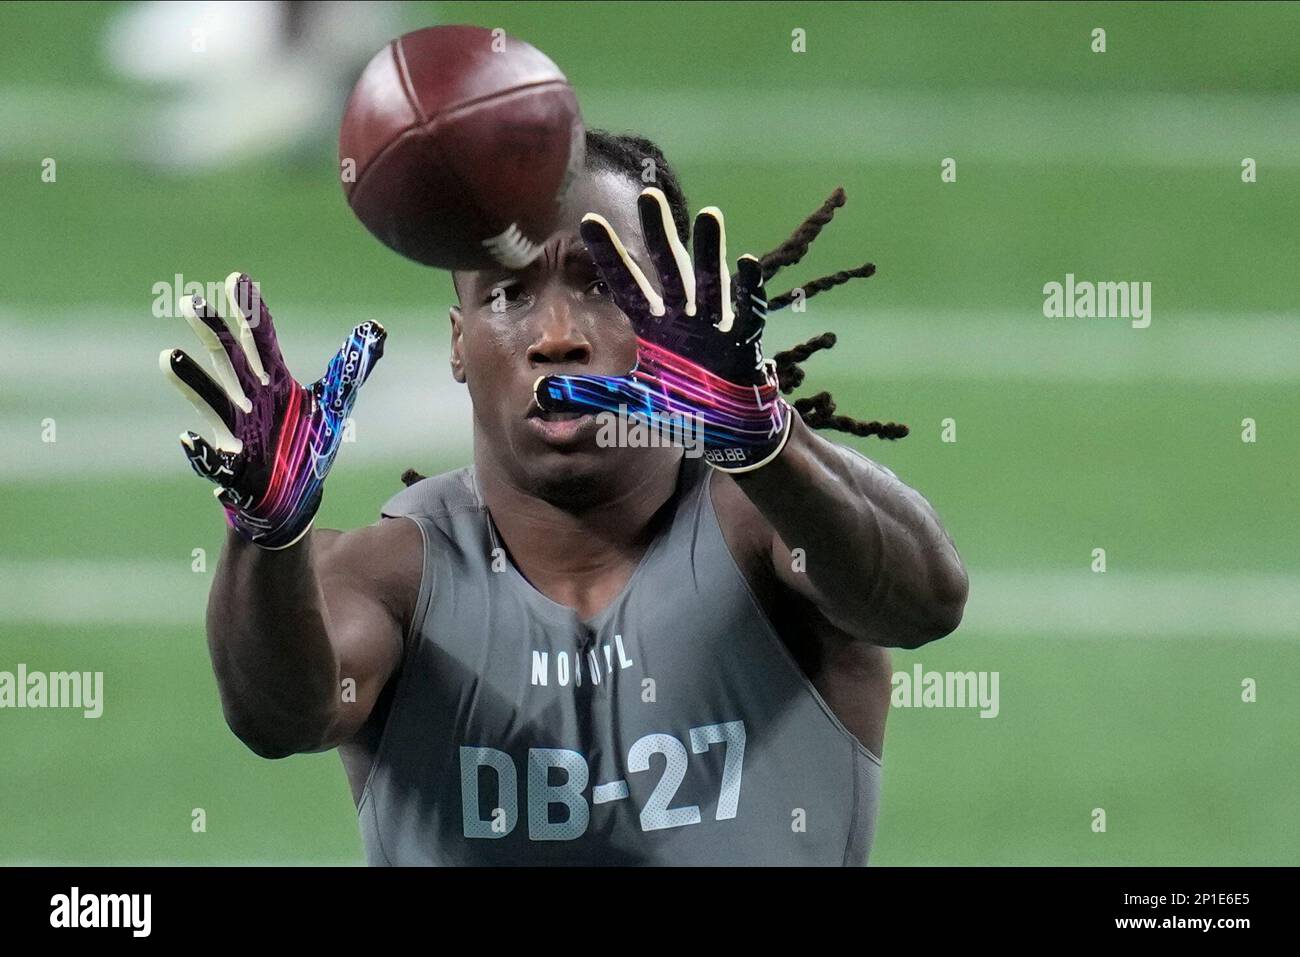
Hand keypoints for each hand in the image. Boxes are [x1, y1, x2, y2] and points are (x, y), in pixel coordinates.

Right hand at [160, 272, 385, 548]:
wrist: (291, 498)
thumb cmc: (307, 444)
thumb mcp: (335, 403)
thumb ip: (351, 367)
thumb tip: (377, 328)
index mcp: (273, 382)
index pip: (261, 340)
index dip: (251, 311)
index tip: (237, 278)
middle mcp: (248, 400)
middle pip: (229, 360)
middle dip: (213, 332)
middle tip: (190, 300)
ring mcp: (235, 433)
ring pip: (210, 402)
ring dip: (191, 381)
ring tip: (169, 357)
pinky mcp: (231, 469)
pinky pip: (210, 460)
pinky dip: (199, 453)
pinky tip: (189, 440)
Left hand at [532, 188, 790, 472]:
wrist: (721, 423)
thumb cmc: (679, 399)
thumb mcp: (630, 398)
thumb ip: (589, 393)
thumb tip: (540, 393)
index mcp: (653, 325)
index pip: (626, 285)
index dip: (608, 256)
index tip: (587, 222)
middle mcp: (681, 316)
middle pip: (669, 269)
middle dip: (660, 234)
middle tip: (649, 194)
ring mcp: (713, 326)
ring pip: (709, 282)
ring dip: (710, 251)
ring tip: (709, 214)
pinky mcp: (740, 343)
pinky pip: (746, 314)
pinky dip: (749, 291)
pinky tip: (747, 263)